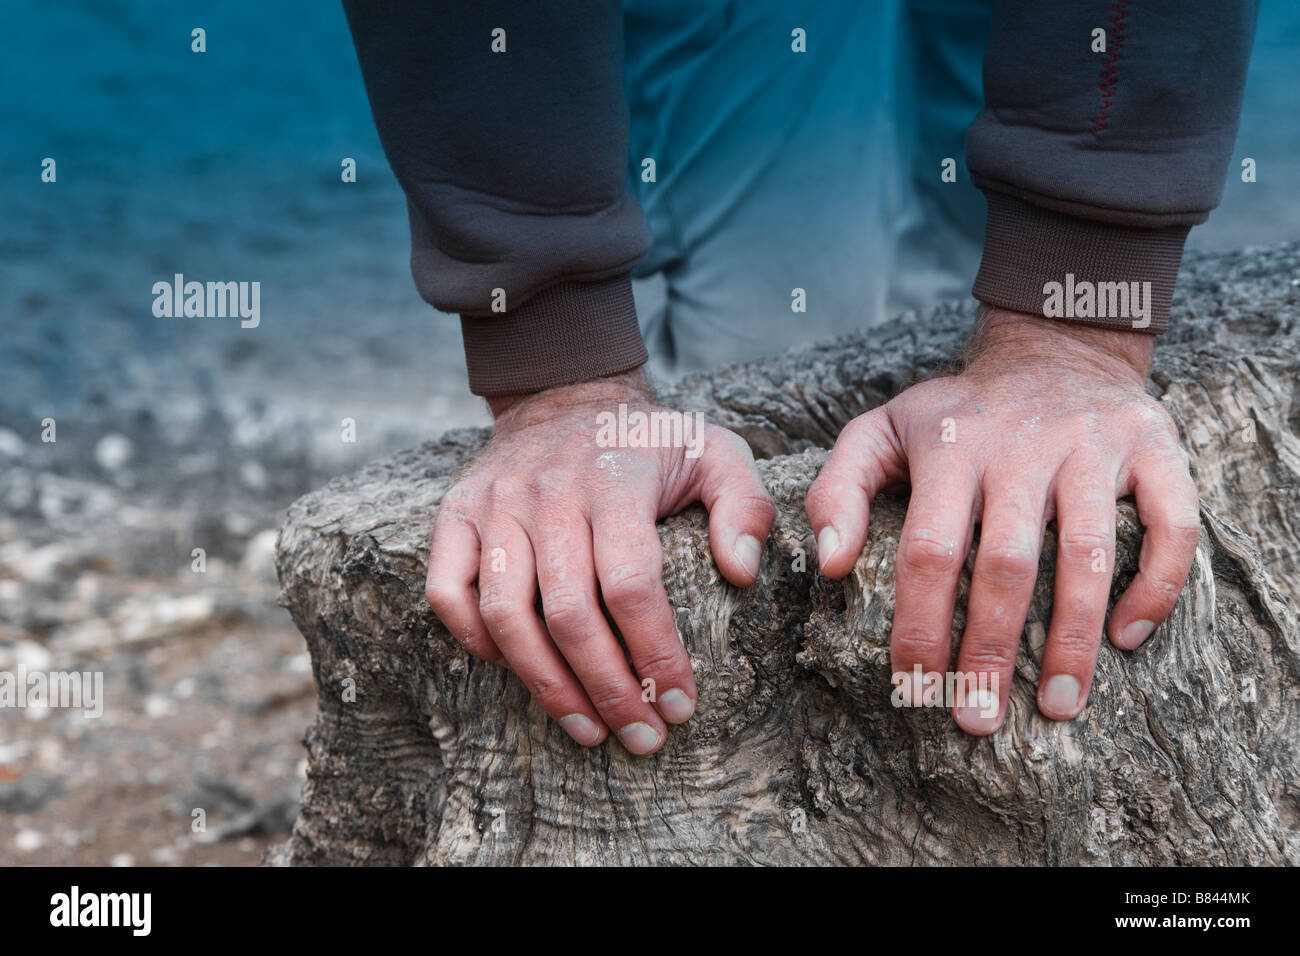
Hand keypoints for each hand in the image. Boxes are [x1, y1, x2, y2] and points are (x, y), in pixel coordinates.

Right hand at [425, 369, 775, 753]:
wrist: (566, 396)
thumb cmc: (648, 442)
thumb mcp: (716, 451)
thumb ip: (744, 504)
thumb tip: (742, 572)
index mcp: (614, 482)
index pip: (631, 586)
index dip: (656, 654)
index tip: (681, 705)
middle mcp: (546, 494)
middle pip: (568, 614)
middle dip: (609, 689)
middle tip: (642, 737)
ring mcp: (494, 505)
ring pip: (505, 614)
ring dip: (546, 685)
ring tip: (589, 730)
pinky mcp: (456, 515)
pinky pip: (447, 590)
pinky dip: (473, 638)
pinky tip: (515, 669)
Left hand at [806, 308, 1199, 733]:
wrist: (1052, 351)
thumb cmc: (955, 415)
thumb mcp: (880, 431)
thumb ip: (837, 489)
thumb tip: (830, 564)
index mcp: (949, 445)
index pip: (927, 548)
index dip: (919, 624)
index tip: (914, 687)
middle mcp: (1021, 444)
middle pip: (1004, 563)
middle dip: (989, 651)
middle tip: (978, 720)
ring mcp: (1092, 444)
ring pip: (1086, 553)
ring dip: (1073, 639)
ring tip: (1057, 706)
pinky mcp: (1153, 447)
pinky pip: (1170, 524)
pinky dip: (1156, 586)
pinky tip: (1128, 638)